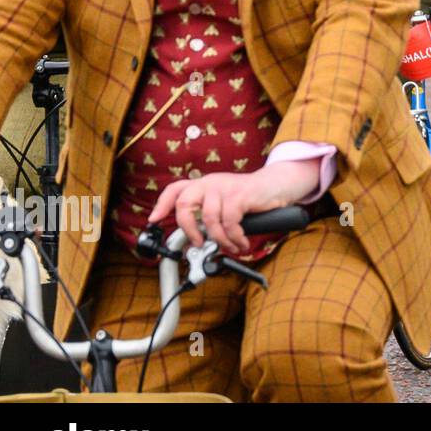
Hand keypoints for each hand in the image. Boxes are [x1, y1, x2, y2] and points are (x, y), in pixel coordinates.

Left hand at [149, 160, 318, 255]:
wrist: (278, 184)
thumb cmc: (251, 198)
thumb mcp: (226, 202)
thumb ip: (211, 214)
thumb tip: (199, 241)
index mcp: (204, 184)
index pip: (176, 189)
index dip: (162, 204)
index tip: (153, 220)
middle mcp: (210, 182)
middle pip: (184, 204)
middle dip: (188, 230)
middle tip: (199, 244)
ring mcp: (224, 187)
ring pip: (209, 219)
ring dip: (220, 240)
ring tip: (230, 247)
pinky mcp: (240, 195)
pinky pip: (229, 222)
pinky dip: (234, 238)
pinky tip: (241, 243)